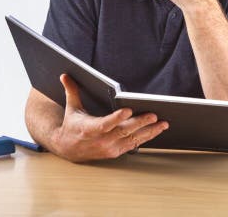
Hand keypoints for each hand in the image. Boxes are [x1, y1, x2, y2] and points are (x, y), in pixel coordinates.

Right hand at [52, 74, 168, 162]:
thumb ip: (72, 90)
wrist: (68, 149)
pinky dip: (146, 138)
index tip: (128, 110)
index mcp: (89, 129)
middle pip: (123, 132)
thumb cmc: (72, 125)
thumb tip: (65, 74)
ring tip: (163, 124)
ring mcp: (109, 148)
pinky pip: (133, 145)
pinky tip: (156, 130)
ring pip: (132, 140)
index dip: (116, 118)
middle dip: (140, 123)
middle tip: (154, 115)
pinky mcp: (115, 152)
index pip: (104, 124)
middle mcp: (100, 140)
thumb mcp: (72, 107)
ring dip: (149, 132)